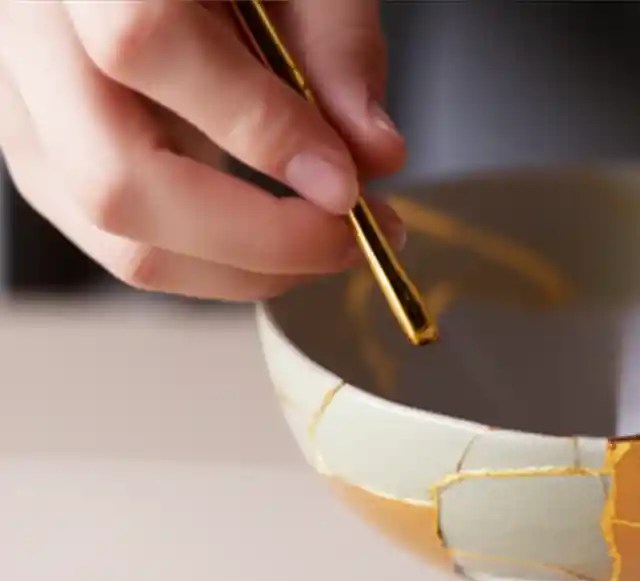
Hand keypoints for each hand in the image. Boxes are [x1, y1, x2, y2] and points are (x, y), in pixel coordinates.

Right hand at [0, 0, 403, 298]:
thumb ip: (334, 42)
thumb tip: (376, 154)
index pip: (144, 42)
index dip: (256, 127)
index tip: (345, 182)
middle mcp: (28, 27)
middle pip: (112, 175)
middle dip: (253, 236)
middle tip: (350, 239)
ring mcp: (23, 99)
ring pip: (107, 225)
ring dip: (236, 266)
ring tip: (326, 244)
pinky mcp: (42, 147)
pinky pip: (113, 234)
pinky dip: (208, 256)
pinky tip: (274, 237)